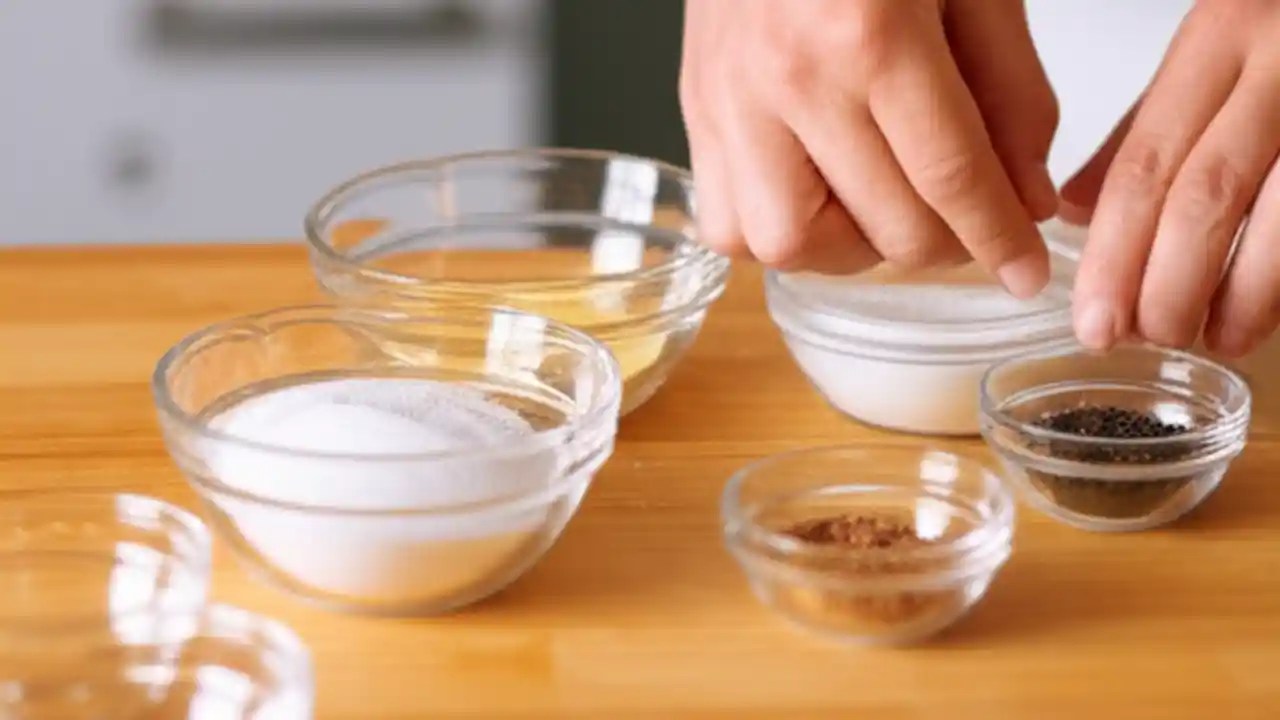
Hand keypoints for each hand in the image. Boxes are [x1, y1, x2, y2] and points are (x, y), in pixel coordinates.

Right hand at [679, 0, 1058, 297]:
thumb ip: (1011, 92)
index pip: (949, 177)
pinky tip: (817, 190)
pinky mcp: (695, 112)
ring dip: (854, 243)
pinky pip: (730, 225)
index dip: (1000, 238)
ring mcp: (728, 102)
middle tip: (963, 211)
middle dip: (944, 239)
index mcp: (868, 33)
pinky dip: (780, 231)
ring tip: (881, 196)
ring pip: (791, 246)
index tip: (1026, 275)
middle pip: (883, 227)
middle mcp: (787, 79)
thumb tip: (1024, 196)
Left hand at [1061, 0, 1279, 356]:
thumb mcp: (1216, 51)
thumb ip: (1144, 130)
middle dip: (1167, 288)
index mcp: (1218, 39)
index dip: (1112, 257)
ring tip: (1212, 338)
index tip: (1092, 321)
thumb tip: (1072, 210)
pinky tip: (1261, 315)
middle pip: (1204, 199)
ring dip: (1239, 299)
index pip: (1145, 166)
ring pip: (1278, 223)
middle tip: (1146, 338)